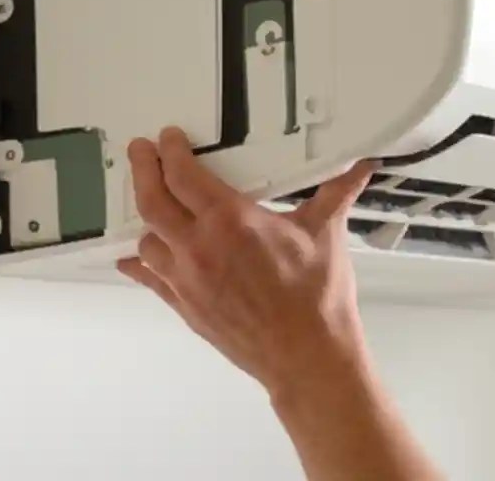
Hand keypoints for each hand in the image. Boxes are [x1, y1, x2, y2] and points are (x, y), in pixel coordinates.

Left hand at [117, 129, 442, 480]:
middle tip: (140, 151)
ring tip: (152, 203)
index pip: (184, 175)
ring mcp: (188, 280)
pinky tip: (134, 259)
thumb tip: (360, 167)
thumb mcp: (326, 234)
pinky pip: (151, 280)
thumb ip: (337, 193)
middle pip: (152, 200)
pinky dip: (141, 264)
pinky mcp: (187, 307)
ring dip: (146, 218)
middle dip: (142, 170)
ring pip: (147, 240)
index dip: (171, 151)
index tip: (169, 138)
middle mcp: (200, 248)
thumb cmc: (316, 297)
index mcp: (231, 221)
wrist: (306, 355)